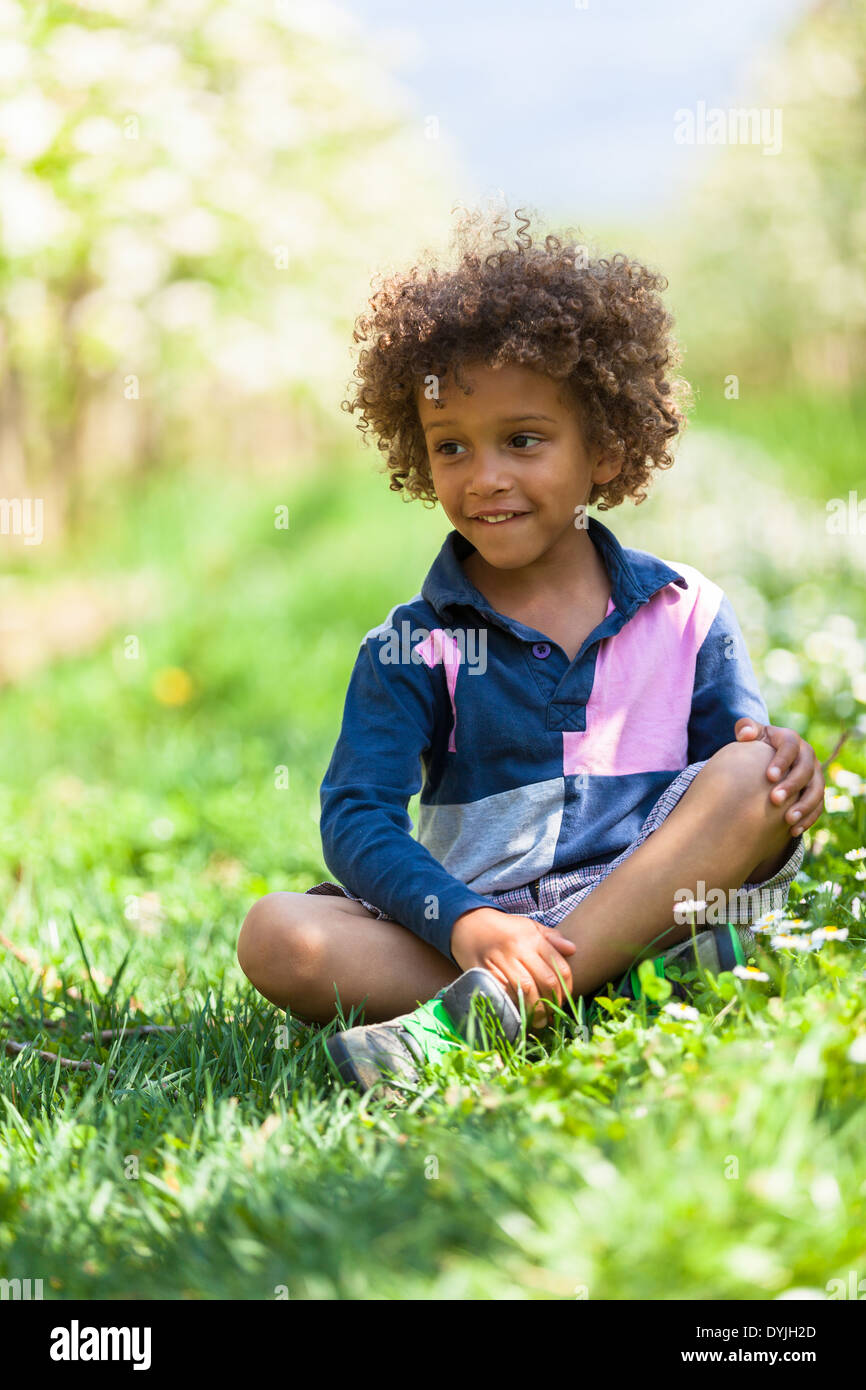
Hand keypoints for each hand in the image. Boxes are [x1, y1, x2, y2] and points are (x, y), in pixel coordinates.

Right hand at [450, 907, 576, 1028]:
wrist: (468, 926)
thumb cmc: (504, 929)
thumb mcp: (529, 926)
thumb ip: (552, 938)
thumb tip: (573, 950)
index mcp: (533, 938)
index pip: (559, 967)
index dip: (567, 988)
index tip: (564, 998)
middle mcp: (519, 949)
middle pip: (546, 981)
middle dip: (554, 1001)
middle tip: (554, 1013)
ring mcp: (501, 961)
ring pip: (527, 990)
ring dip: (537, 1009)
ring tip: (540, 1020)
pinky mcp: (486, 973)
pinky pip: (505, 994)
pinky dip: (515, 1006)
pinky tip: (521, 1014)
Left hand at [733, 717, 824, 834]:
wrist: (770, 758)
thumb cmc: (756, 746)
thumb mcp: (751, 734)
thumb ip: (745, 728)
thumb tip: (744, 734)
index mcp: (791, 739)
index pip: (790, 747)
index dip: (782, 761)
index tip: (769, 776)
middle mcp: (807, 756)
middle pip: (805, 770)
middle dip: (792, 785)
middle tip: (774, 799)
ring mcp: (814, 775)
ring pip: (816, 791)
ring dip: (804, 806)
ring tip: (788, 820)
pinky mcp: (815, 791)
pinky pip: (818, 807)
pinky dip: (808, 819)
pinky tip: (794, 830)